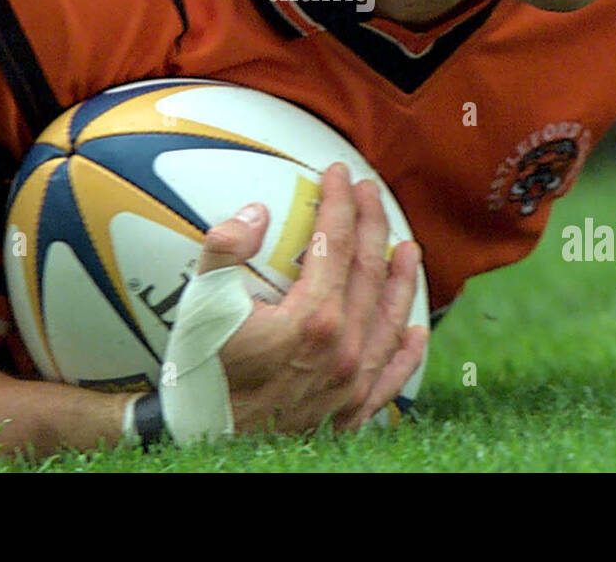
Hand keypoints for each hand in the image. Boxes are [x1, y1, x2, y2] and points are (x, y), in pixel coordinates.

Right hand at [198, 162, 427, 434]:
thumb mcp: (199, 304)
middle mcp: (344, 350)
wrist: (204, 442)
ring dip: (402, 279)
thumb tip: (256, 212)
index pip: (337, 243)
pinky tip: (416, 332)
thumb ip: (224, 250)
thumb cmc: (200, 373)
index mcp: (313, 318)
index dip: (340, 202)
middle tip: (370, 192)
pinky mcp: (351, 413)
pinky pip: (391, 377)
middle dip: (372, 224)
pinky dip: (408, 352)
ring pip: (391, 319)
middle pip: (370, 271)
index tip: (338, 173)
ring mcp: (352, 384)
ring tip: (407, 248)